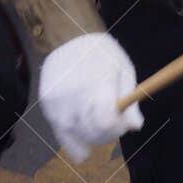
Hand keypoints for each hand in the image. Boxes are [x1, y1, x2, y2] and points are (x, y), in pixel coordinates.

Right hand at [38, 32, 143, 162]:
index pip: (106, 121)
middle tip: (113, 128)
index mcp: (98, 81)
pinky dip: (72, 139)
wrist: (70, 36)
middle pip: (91, 132)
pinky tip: (82, 147)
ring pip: (74, 135)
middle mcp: (74, 93)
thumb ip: (129, 100)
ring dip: (88, 137)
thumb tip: (136, 127)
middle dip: (106, 135)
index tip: (123, 126)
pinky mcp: (46, 102)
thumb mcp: (124, 70)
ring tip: (97, 124)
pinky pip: (60, 131)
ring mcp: (57, 99)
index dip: (117, 129)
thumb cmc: (104, 54)